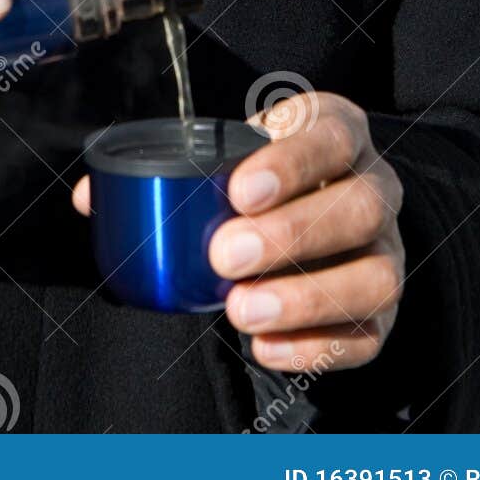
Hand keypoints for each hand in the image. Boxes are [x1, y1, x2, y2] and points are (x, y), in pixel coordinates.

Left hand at [71, 91, 403, 372]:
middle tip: (224, 255)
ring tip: (241, 310)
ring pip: (375, 275)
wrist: (318, 213)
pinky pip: (366, 336)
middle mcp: (376, 187)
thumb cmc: (263, 177)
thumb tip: (93, 197)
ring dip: (306, 297)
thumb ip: (168, 165)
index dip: (292, 160)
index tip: (238, 190)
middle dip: (292, 233)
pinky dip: (317, 347)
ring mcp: (386, 252)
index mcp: (338, 132)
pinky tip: (265, 346)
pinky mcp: (380, 312)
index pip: (333, 134)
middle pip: (360, 205)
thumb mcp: (230, 151)